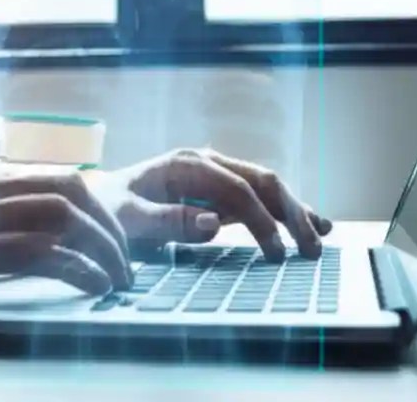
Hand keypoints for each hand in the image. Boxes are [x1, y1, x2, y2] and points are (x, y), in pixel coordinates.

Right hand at [0, 167, 130, 309]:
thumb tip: (1, 234)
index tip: (110, 238)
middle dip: (110, 227)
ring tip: (117, 279)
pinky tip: (90, 285)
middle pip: (70, 191)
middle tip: (124, 262)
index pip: (55, 178)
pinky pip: (34, 252)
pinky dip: (75, 266)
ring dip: (102, 249)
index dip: (95, 206)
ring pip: (62, 216)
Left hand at [90, 148, 332, 260]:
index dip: (261, 221)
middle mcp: (206, 163)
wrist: (94, 204)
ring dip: (294, 210)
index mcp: (186, 164)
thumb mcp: (127, 220)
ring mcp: (213, 175)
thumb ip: (166, 221)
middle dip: (290, 214)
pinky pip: (256, 199)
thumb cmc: (107, 212)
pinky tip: (305, 224)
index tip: (277, 253)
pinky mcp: (216, 191)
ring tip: (322, 234)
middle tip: (311, 249)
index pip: (237, 189)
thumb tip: (214, 223)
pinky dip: (282, 212)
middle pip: (261, 182)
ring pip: (265, 187)